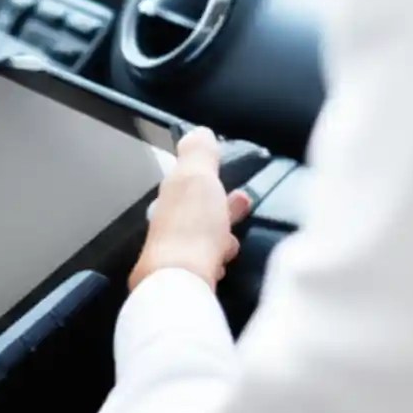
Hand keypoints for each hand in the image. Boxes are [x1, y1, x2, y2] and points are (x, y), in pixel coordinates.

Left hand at [129, 128, 253, 291]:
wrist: (179, 281)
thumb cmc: (191, 227)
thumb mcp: (196, 178)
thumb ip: (198, 154)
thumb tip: (197, 131)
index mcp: (172, 198)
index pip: (189, 183)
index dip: (208, 177)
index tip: (225, 172)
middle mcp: (169, 225)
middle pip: (198, 212)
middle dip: (220, 206)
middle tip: (243, 202)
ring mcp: (175, 254)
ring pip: (202, 239)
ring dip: (220, 234)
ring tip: (233, 238)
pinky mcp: (185, 279)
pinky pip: (205, 265)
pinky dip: (216, 260)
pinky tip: (223, 263)